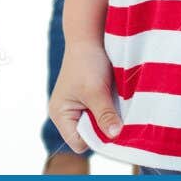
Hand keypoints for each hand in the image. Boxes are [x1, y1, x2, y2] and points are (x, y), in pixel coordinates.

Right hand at [48, 39, 121, 153]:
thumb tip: (115, 136)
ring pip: (98, 126)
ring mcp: (79, 109)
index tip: (113, 127)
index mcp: (61, 115)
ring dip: (109, 118)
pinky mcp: (90, 102)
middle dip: (104, 129)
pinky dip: (111, 110)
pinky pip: (102, 115)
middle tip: (119, 117)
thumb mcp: (96, 90)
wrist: (90, 38)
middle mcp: (67, 115)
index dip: (97, 139)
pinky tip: (117, 102)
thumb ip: (104, 114)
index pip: (79, 142)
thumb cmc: (87, 62)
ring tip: (117, 106)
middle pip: (89, 136)